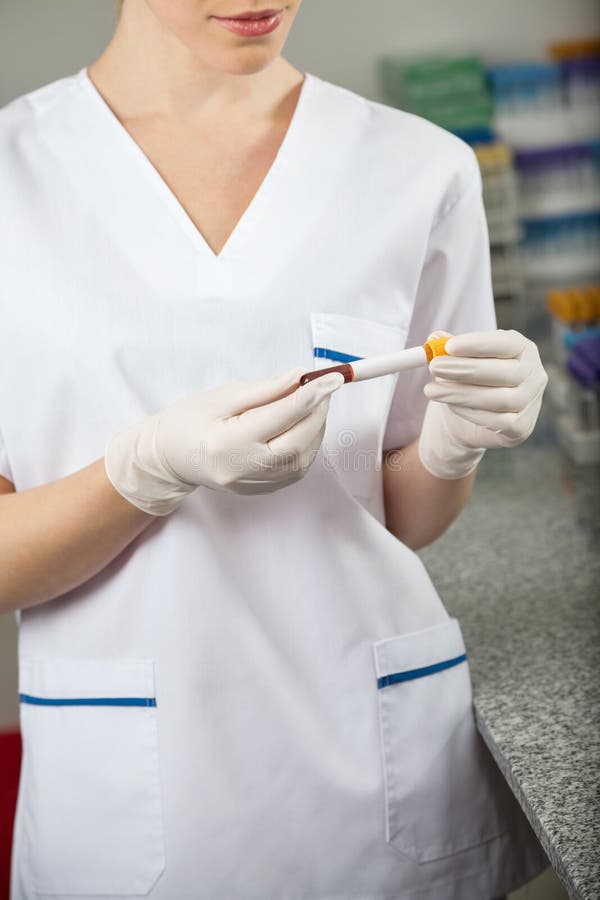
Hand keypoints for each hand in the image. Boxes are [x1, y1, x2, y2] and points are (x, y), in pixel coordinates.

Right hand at [105, 367, 343, 514]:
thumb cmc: (190, 421)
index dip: (312, 395)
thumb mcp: (222, 396)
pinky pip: (297, 469)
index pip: (282, 416)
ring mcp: (254, 485)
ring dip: (316, 429)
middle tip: (323, 388)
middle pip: (299, 442)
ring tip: (312, 404)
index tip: (334, 377)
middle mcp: (244, 469)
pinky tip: (303, 426)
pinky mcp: (263, 490)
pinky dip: (308, 445)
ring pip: (302, 459)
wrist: (170, 457)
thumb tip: (298, 377)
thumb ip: (264, 389)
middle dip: (318, 413)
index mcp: (230, 443)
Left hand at [418, 329, 547, 478]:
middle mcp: (534, 375)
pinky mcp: (522, 428)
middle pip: (504, 372)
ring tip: (432, 390)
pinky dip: (470, 413)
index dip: (478, 344)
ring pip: (499, 399)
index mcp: (524, 350)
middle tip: (434, 367)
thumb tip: (435, 338)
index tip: (449, 346)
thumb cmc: (472, 381)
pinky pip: (497, 422)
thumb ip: (452, 349)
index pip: (506, 344)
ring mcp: (530, 403)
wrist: (475, 420)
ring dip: (461, 394)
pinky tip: (450, 406)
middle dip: (465, 369)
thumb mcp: (462, 360)